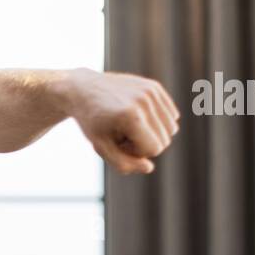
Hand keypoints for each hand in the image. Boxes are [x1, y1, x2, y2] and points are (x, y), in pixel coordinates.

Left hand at [60, 68, 180, 173]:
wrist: (83, 90)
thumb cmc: (92, 122)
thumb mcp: (101, 148)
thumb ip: (124, 164)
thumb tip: (149, 167)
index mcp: (131, 117)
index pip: (154, 149)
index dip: (136, 152)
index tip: (117, 143)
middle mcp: (144, 101)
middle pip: (165, 140)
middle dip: (144, 143)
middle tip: (121, 134)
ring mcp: (151, 91)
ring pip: (171, 128)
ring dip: (152, 133)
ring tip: (129, 126)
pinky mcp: (154, 86)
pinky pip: (171, 115)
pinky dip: (157, 121)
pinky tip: (136, 116)